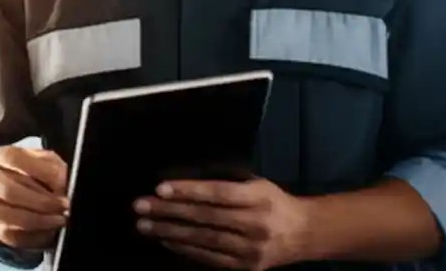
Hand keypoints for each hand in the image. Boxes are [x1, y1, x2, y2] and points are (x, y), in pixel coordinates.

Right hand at [0, 146, 69, 249]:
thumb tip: (61, 183)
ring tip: (59, 218)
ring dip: (39, 219)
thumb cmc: (34, 174)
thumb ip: (53, 168)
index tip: (61, 182)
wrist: (15, 193)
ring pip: (9, 215)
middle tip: (64, 205)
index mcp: (1, 157)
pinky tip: (50, 227)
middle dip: (41, 201)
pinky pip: (14, 234)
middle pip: (9, 191)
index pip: (14, 160)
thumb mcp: (46, 162)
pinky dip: (36, 232)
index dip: (40, 172)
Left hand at [133, 178, 310, 269]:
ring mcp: (250, 250)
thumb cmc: (273, 202)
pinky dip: (184, 249)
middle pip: (206, 217)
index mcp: (258, 197)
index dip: (189, 191)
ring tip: (145, 225)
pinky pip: (209, 258)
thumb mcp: (257, 184)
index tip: (160, 188)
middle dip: (169, 211)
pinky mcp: (245, 267)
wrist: (304, 234)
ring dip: (170, 231)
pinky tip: (166, 239)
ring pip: (204, 240)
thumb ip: (228, 182)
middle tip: (141, 206)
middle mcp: (255, 224)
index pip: (218, 193)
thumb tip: (185, 182)